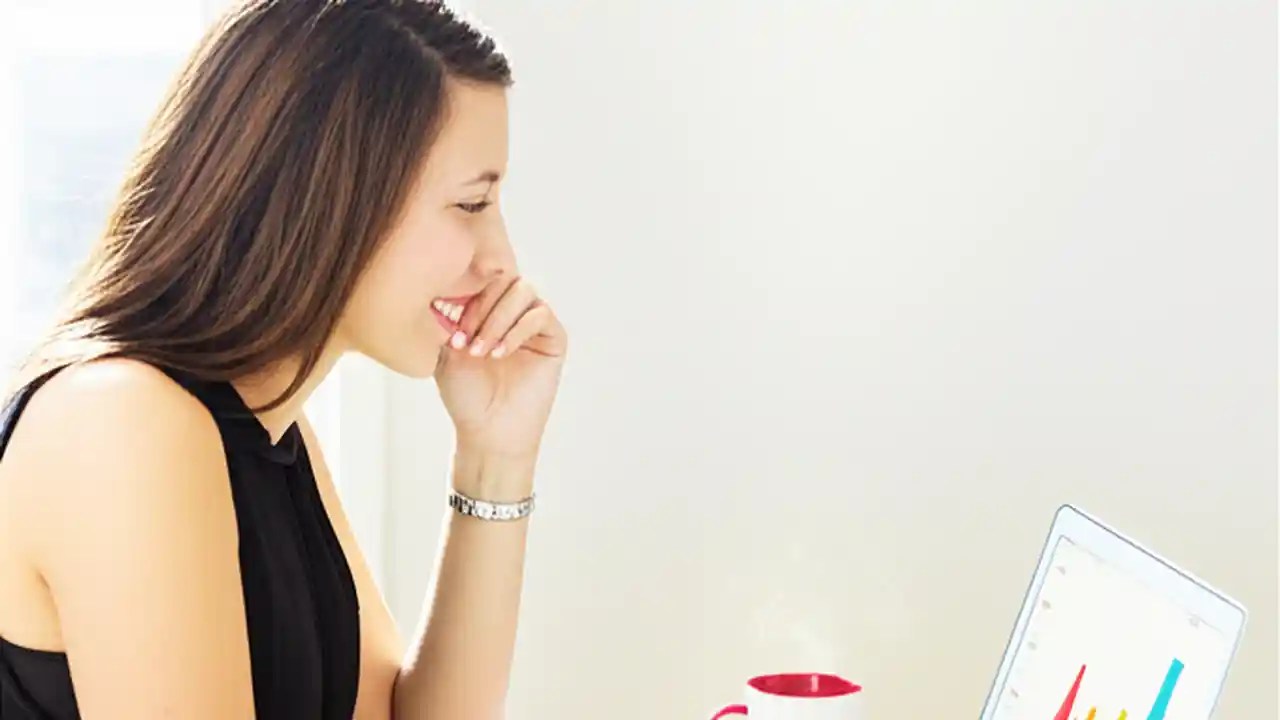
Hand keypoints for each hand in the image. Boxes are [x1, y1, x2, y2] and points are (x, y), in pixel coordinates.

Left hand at [434, 276, 566, 460]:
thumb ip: (447, 316)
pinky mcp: (554, 339)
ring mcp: (534, 323)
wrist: (488, 430)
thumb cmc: (466, 396)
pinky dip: (517, 330)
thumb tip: (442, 285)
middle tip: (466, 339)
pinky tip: (500, 354)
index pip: (482, 278)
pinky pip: (540, 315)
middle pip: (503, 278)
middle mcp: (512, 312)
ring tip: (481, 350)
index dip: (466, 294)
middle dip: (480, 307)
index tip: (451, 326)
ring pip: (523, 291)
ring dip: (497, 319)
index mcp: (487, 308)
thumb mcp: (445, 350)